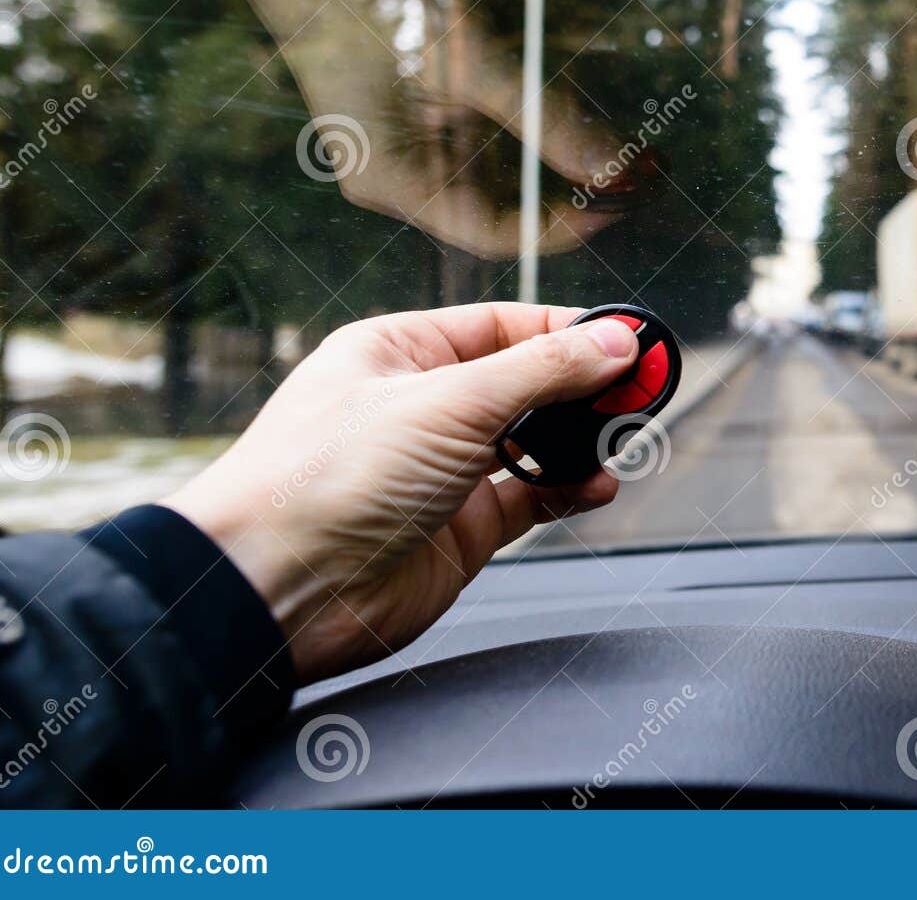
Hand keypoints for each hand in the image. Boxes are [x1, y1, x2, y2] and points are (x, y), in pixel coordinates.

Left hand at [163, 303, 639, 683]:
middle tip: (640, 391)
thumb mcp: (447, 404)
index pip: (504, 325)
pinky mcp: (457, 528)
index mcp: (400, 352)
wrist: (276, 591)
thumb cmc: (325, 480)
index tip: (629, 341)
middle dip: (584, 387)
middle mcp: (421, 407)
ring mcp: (440, 470)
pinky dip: (568, 490)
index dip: (570, 331)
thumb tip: (613, 341)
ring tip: (622, 439)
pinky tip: (597, 485)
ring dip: (580, 441)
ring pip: (533, 442)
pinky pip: (529, 498)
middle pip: (524, 382)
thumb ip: (541, 372)